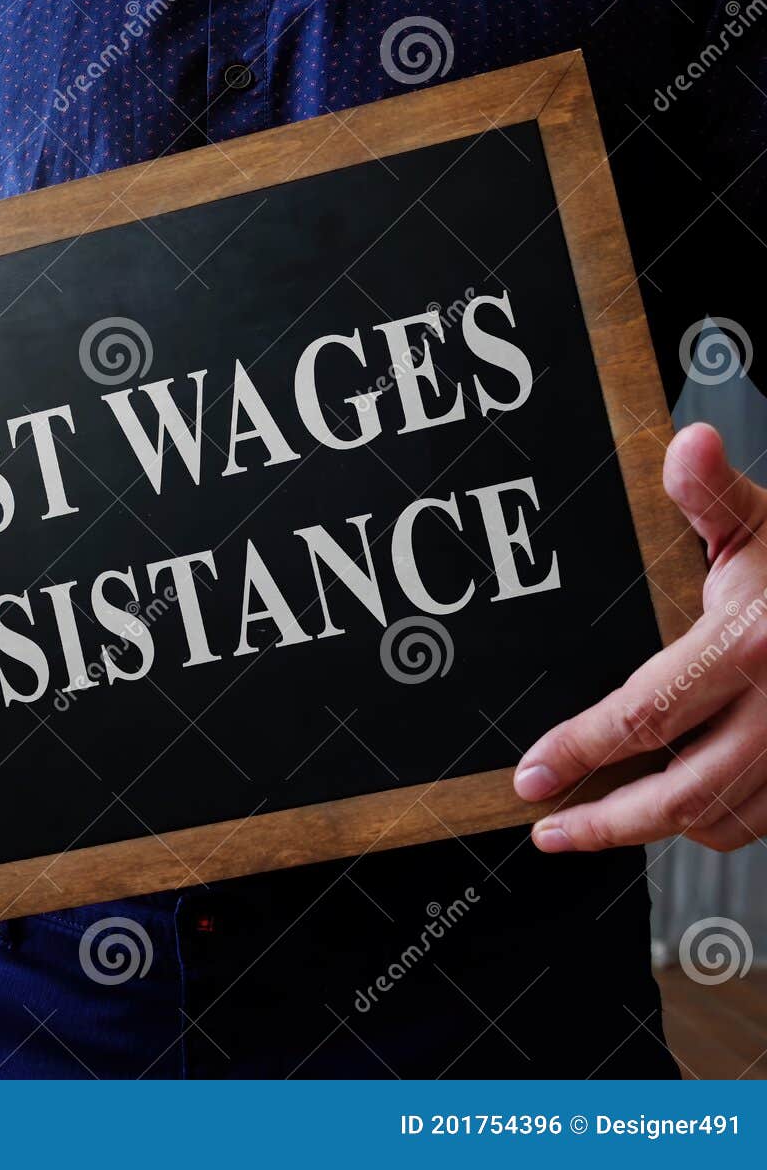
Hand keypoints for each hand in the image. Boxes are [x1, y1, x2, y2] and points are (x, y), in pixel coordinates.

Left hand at [516, 422, 766, 852]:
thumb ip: (712, 493)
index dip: (579, 751)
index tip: (531, 776)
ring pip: (723, 820)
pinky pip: (764, 822)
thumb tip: (687, 443)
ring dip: (654, 832)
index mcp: (746, 646)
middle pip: (680, 794)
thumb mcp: (764, 521)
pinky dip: (715, 827)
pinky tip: (676, 815)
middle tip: (549, 828)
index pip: (643, 716)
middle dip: (604, 822)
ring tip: (596, 826)